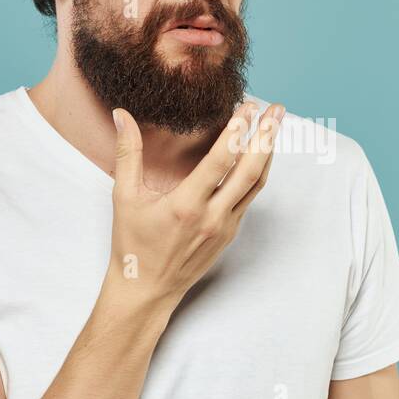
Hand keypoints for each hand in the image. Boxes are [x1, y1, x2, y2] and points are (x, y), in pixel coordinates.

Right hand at [106, 100, 283, 306]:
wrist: (147, 290)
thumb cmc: (133, 246)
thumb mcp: (124, 197)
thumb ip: (128, 153)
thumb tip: (122, 115)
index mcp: (185, 206)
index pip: (220, 162)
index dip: (237, 133)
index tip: (248, 108)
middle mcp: (211, 217)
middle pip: (250, 171)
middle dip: (266, 137)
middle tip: (276, 110)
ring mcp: (225, 227)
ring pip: (256, 185)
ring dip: (267, 153)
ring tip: (275, 126)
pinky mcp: (229, 234)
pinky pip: (249, 198)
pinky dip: (258, 173)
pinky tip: (260, 156)